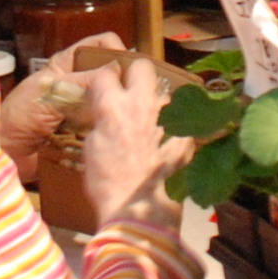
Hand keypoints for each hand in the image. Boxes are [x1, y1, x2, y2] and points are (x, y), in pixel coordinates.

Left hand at [0, 35, 129, 168]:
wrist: (5, 150)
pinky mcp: (83, 134)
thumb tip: (117, 70)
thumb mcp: (51, 90)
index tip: (129, 66)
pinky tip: (122, 133)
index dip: (115, 49)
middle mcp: (78, 85)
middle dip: (124, 83)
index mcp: (67, 66)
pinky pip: (103, 128)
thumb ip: (83, 80)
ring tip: (135, 116)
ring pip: (110, 103)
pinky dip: (111, 130)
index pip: (98, 46)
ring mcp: (82, 111)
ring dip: (120, 109)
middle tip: (140, 95)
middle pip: (109, 76)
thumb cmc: (20, 114)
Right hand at [73, 54, 192, 228]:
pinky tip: (166, 142)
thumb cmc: (107, 185)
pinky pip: (180, 120)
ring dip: (156, 102)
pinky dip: (173, 127)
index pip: (106, 72)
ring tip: (150, 121)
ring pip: (164, 93)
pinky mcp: (186, 134)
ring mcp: (167, 118)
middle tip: (131, 89)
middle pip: (142, 66)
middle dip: (136, 73)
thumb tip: (108, 114)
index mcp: (112, 106)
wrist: (138, 212)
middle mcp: (142, 104)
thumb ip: (101, 122)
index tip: (106, 86)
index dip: (105, 79)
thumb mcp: (91, 149)